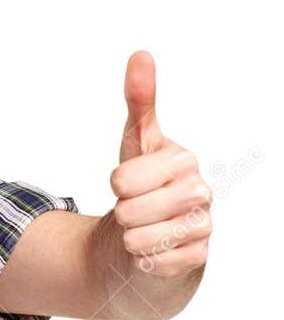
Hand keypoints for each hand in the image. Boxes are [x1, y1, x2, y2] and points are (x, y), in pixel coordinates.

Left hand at [108, 51, 212, 277]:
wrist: (157, 233)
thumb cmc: (145, 186)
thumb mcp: (136, 143)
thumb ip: (139, 101)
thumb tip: (141, 55)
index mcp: (184, 160)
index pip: (123, 179)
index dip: (117, 185)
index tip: (128, 183)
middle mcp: (199, 191)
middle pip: (129, 211)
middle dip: (121, 214)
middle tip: (135, 210)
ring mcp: (202, 225)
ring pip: (138, 240)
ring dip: (129, 239)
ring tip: (143, 230)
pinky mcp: (197, 258)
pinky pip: (154, 264)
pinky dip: (143, 261)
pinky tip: (153, 251)